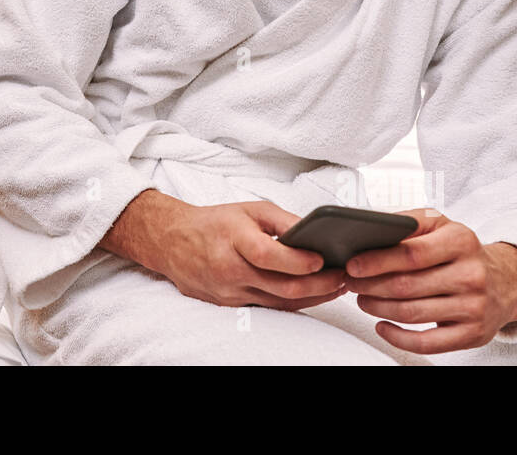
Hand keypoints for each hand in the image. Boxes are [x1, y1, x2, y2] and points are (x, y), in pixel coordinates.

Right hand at [155, 200, 349, 310]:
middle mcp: (230, 269)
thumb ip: (283, 220)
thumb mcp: (249, 209)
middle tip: (343, 278)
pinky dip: (294, 301)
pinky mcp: (230, 305)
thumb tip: (317, 232)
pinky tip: (313, 294)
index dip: (299, 261)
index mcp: (233, 239)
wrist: (173, 242)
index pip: (269, 255)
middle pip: (281, 286)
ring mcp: (229, 292)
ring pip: (280, 302)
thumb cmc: (215, 223)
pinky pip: (269, 307)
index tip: (325, 259)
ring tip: (337, 287)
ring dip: (313, 297)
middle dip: (319, 285)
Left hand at [342, 208, 516, 353]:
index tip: (352, 264)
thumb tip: (369, 227)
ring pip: (412, 313)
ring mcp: (474, 307)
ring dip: (378, 308)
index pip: (411, 254)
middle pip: (407, 286)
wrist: (505, 281)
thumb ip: (408, 222)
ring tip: (362, 299)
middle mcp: (471, 274)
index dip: (377, 261)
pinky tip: (382, 326)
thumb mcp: (442, 225)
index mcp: (461, 241)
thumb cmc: (462, 252)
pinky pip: (427, 342)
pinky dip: (398, 337)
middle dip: (370, 285)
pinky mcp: (473, 334)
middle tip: (351, 283)